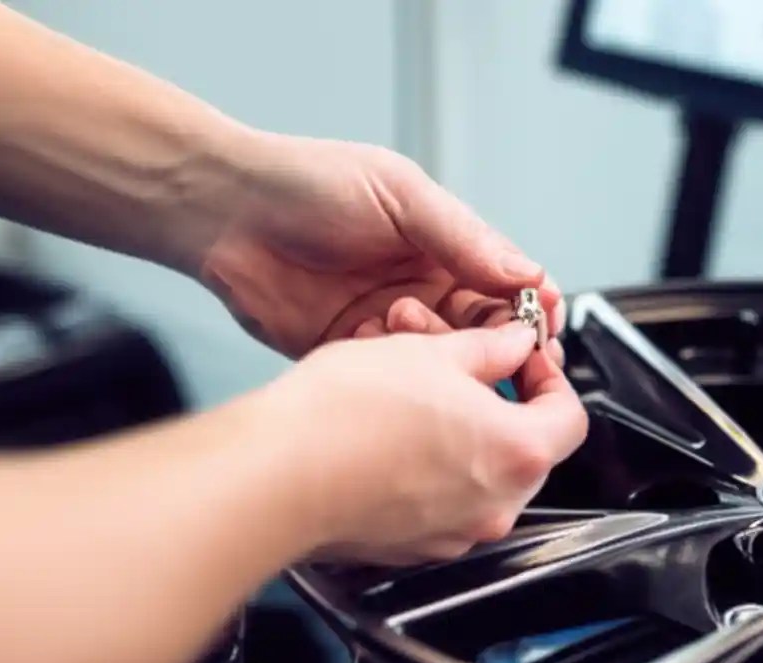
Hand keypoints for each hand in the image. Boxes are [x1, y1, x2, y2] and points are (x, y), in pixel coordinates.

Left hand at [198, 133, 563, 358]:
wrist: (223, 212)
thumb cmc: (306, 183)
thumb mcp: (401, 194)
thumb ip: (464, 238)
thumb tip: (529, 274)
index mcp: (444, 247)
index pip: (507, 288)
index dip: (528, 310)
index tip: (539, 324)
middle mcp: (421, 290)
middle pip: (483, 334)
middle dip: (492, 344)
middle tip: (490, 347)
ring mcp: (386, 325)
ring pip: (440, 363)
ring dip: (435, 352)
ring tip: (404, 320)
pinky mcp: (349, 355)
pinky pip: (390, 379)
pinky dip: (390, 369)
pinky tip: (370, 341)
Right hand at [256, 323, 586, 565]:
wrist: (274, 477)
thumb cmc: (345, 416)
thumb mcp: (429, 352)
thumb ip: (489, 348)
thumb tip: (512, 344)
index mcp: (517, 453)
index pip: (571, 415)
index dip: (548, 376)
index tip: (522, 356)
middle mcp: (495, 506)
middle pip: (527, 449)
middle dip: (502, 404)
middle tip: (464, 368)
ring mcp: (453, 534)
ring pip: (479, 475)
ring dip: (461, 434)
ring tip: (414, 395)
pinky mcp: (412, 547)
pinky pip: (440, 502)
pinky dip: (429, 469)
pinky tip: (389, 436)